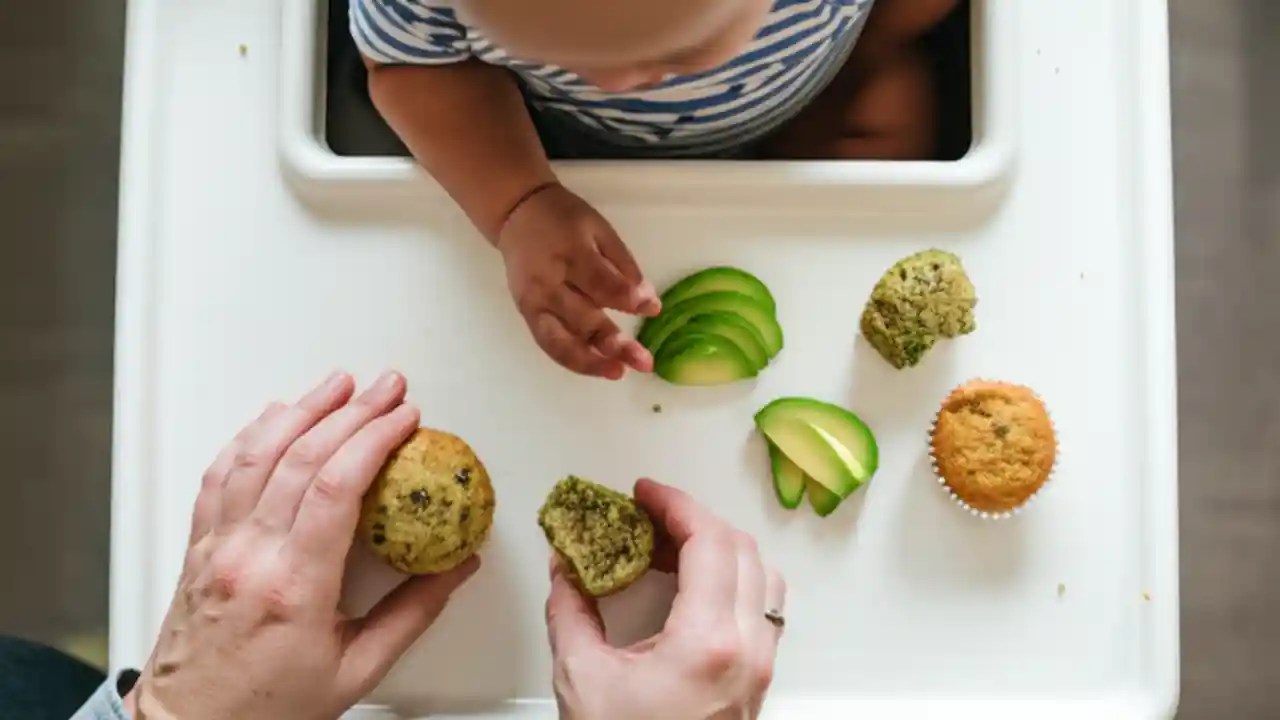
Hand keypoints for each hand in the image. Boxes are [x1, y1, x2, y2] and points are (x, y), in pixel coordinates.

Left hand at [126, 371, 479, 719]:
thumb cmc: (268, 709)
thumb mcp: (357, 670)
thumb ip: (413, 613)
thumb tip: (456, 567)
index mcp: (293, 587)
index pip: (337, 487)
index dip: (374, 439)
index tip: (405, 417)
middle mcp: (249, 556)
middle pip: (301, 457)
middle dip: (352, 410)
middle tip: (388, 387)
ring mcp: (218, 546)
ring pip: (256, 454)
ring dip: (302, 408)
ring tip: (338, 383)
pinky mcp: (200, 545)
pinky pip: (220, 473)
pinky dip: (251, 435)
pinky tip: (273, 416)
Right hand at [498, 182, 660, 379]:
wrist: (517, 213)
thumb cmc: (565, 220)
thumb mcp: (599, 230)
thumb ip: (623, 266)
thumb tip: (648, 303)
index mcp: (568, 253)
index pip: (599, 281)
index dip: (625, 297)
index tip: (650, 309)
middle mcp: (547, 282)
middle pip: (581, 318)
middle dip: (614, 342)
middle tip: (644, 362)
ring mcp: (533, 303)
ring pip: (560, 341)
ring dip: (590, 362)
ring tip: (618, 373)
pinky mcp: (526, 315)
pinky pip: (549, 344)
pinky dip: (573, 360)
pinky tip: (599, 366)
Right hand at [546, 479, 785, 719]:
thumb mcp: (581, 678)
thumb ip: (569, 609)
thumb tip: (564, 564)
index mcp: (709, 641)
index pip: (709, 541)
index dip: (676, 504)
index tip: (644, 492)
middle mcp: (749, 648)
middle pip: (741, 548)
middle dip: (694, 519)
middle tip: (649, 514)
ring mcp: (761, 665)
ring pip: (762, 575)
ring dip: (721, 546)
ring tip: (670, 546)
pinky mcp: (759, 679)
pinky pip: (764, 606)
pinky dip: (735, 577)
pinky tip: (694, 585)